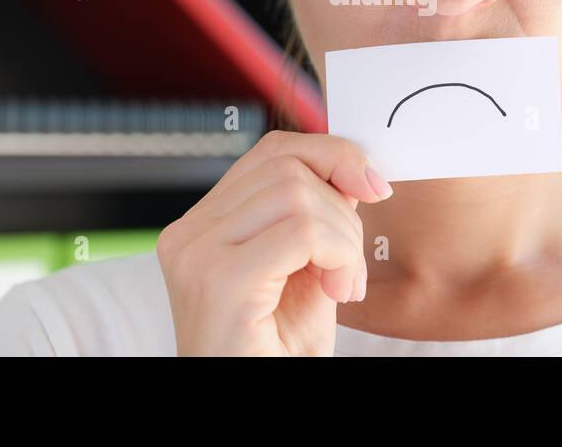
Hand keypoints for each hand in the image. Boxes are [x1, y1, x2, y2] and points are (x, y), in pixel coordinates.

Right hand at [156, 130, 392, 354]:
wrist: (256, 407)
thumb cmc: (277, 352)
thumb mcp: (307, 270)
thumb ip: (318, 217)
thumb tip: (351, 168)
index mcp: (203, 226)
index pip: (270, 153)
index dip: (330, 155)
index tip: (373, 186)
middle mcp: (188, 234)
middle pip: (286, 167)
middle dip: (342, 208)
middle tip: (351, 266)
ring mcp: (197, 255)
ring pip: (297, 194)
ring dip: (344, 238)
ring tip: (344, 284)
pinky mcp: (219, 281)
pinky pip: (302, 231)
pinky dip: (340, 255)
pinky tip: (339, 292)